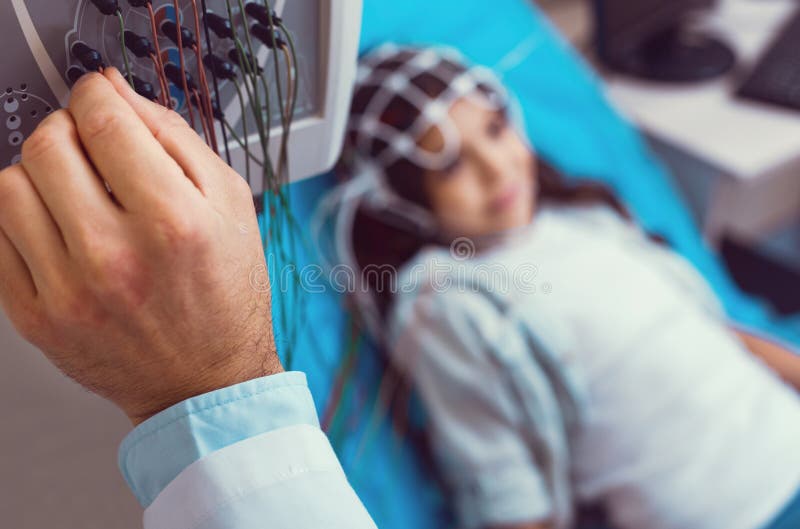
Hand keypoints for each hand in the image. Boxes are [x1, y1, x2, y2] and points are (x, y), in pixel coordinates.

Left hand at [0, 69, 281, 424]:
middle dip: (67, 129)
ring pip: (9, 188)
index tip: (98, 96)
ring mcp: (69, 291)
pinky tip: (58, 229)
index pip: (104, 120)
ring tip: (73, 193)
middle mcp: (116, 256)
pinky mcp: (37, 319)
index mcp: (173, 221)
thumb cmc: (227, 296)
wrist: (207, 380)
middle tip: (89, 146)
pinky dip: (21, 220)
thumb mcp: (232, 205)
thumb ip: (176, 139)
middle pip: (47, 145)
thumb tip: (118, 93)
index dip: (96, 93)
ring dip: (39, 174)